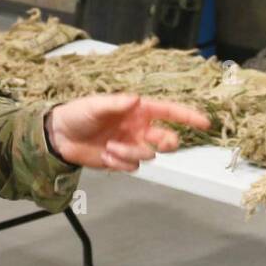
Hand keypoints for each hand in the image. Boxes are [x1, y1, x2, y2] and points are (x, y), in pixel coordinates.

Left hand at [47, 93, 210, 170]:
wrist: (60, 137)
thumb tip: (136, 99)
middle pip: (168, 139)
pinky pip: (133, 166)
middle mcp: (140, 128)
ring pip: (149, 155)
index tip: (205, 122)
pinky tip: (105, 156)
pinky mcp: (122, 161)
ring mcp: (132, 145)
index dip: (188, 116)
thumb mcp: (95, 105)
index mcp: (138, 111)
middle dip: (165, 143)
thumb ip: (116, 103)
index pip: (169, 112)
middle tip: (155, 142)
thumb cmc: (78, 114)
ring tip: (110, 147)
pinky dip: (121, 163)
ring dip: (132, 153)